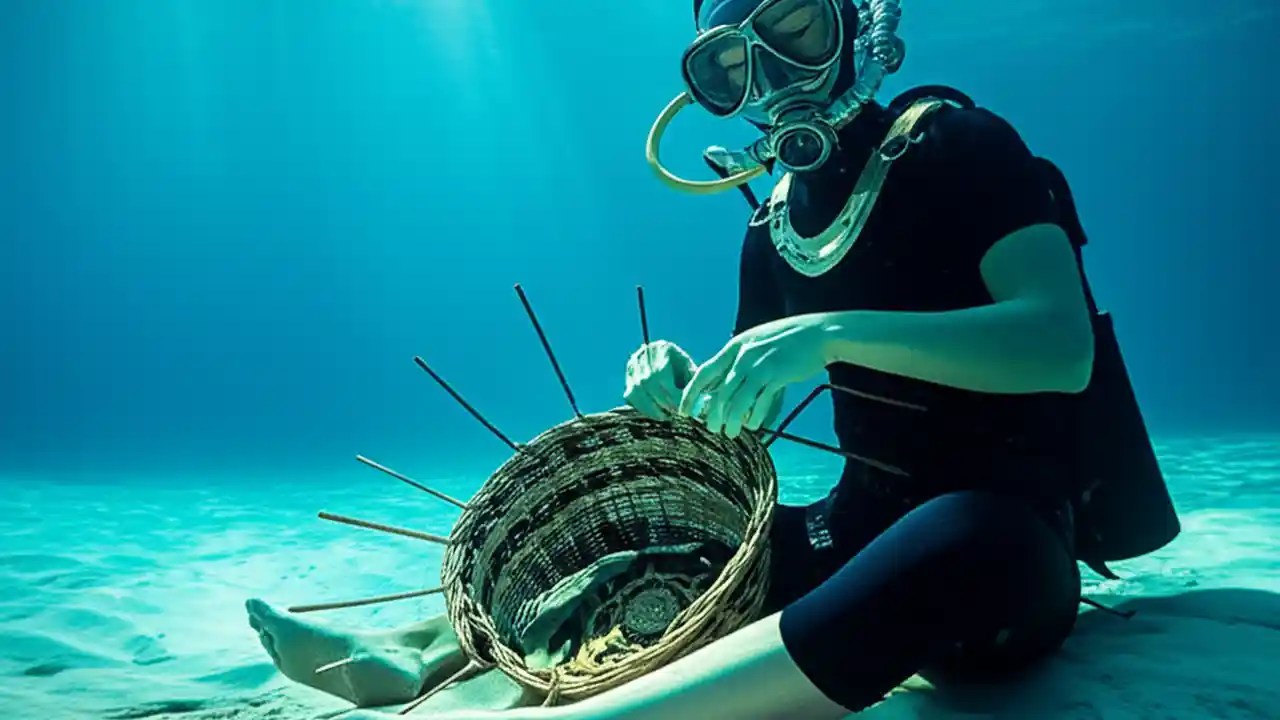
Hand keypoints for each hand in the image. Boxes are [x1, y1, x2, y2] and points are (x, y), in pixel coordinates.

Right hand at [623, 340, 695, 418]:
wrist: (671, 364)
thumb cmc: (685, 372)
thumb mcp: (691, 373)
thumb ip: (691, 384)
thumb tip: (693, 400)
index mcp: (662, 348)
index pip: (662, 374)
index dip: (671, 394)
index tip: (682, 409)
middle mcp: (644, 354)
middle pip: (648, 382)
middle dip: (662, 402)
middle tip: (675, 417)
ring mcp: (633, 366)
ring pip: (636, 390)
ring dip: (651, 408)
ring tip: (665, 419)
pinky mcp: (628, 378)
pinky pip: (631, 396)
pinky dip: (642, 408)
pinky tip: (655, 416)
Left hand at [679, 315, 831, 437]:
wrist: (818, 333)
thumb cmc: (786, 340)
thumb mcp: (755, 342)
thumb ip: (738, 360)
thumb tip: (720, 383)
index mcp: (734, 347)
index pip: (704, 372)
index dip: (691, 394)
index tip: (684, 411)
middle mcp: (743, 356)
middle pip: (719, 392)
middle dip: (712, 414)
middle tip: (711, 429)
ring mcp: (760, 365)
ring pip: (738, 401)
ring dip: (732, 421)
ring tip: (731, 433)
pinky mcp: (778, 375)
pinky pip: (760, 402)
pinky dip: (755, 417)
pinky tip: (754, 425)